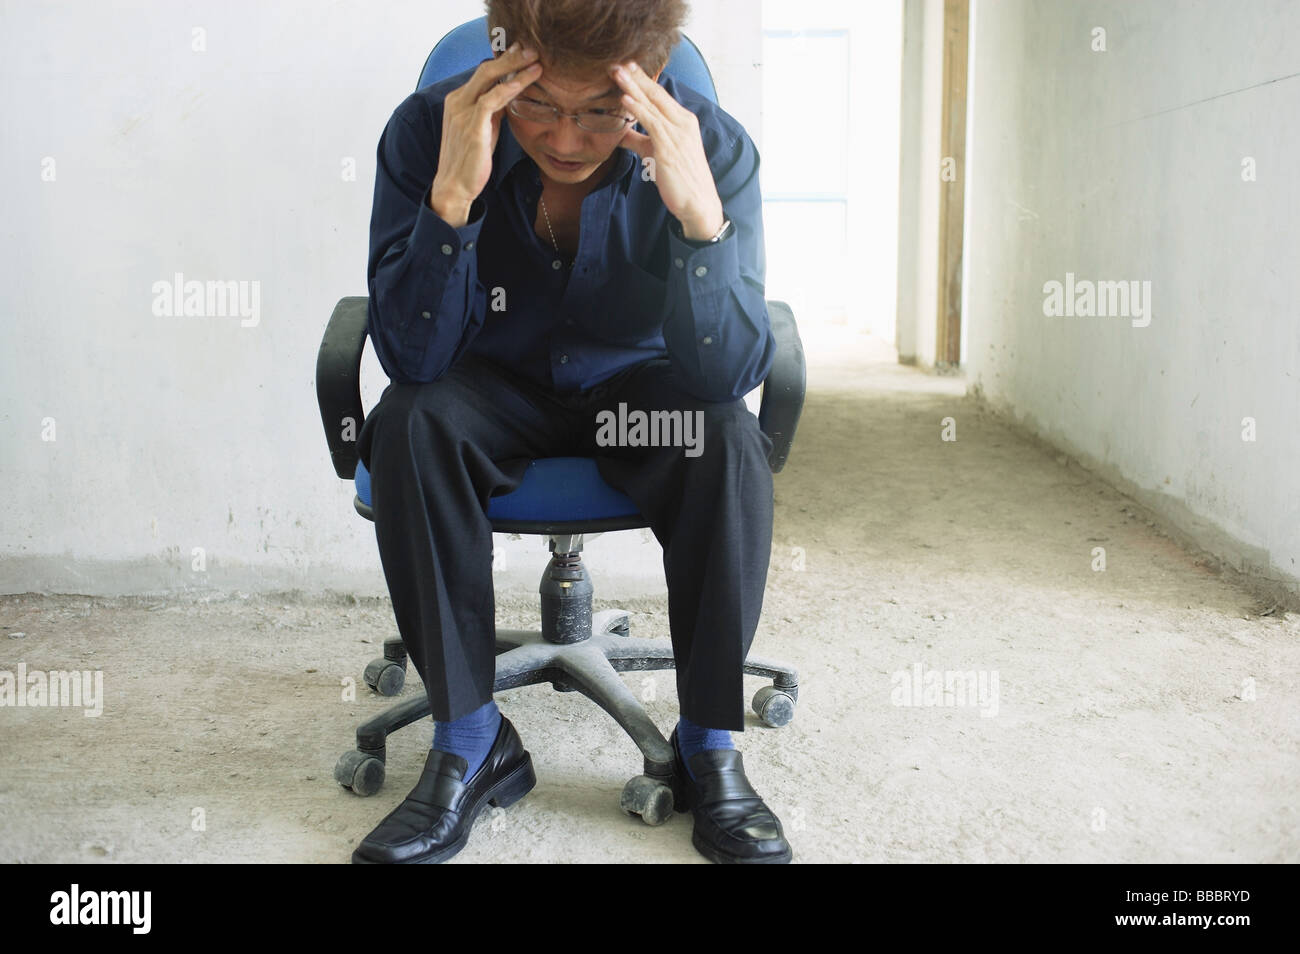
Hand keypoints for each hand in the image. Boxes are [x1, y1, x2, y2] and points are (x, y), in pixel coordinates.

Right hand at [428, 42, 541, 224]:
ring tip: (535, 61)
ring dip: (514, 67)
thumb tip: (507, 97)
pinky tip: (525, 82)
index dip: (503, 62)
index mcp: (458, 101)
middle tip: (532, 48)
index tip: (522, 53)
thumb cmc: (471, 160)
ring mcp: (462, 112)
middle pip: (485, 69)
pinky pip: (492, 99)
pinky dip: (510, 88)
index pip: (482, 73)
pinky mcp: (472, 126)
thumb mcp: (483, 130)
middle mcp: (457, 101)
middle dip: (510, 56)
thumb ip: (492, 111)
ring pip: (489, 78)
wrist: (455, 186)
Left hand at [611, 61, 723, 239]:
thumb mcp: (656, 154)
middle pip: (656, 93)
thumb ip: (639, 140)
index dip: (642, 80)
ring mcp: (677, 134)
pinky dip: (638, 110)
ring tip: (617, 73)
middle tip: (618, 62)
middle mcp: (682, 123)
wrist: (698, 203)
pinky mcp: (669, 148)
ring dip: (633, 87)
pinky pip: (651, 124)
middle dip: (636, 77)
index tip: (626, 66)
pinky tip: (625, 99)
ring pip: (652, 105)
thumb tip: (621, 132)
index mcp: (682, 121)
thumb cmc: (679, 180)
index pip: (660, 95)